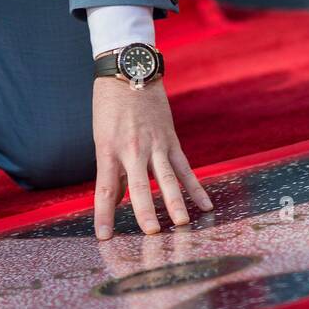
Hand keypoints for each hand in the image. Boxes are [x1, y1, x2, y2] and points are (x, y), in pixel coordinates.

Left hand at [92, 75, 212, 238]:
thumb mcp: (102, 137)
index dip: (104, 215)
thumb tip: (116, 201)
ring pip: (166, 178)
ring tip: (181, 224)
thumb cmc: (109, 106)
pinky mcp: (170, 140)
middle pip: (138, 186)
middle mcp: (132, 149)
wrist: (129, 71)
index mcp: (109, 149)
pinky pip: (184, 168)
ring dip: (174, 202)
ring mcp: (154, 144)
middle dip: (144, 210)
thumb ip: (111, 171)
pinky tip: (206, 206)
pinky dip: (195, 187)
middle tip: (151, 233)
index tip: (103, 237)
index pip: (105, 189)